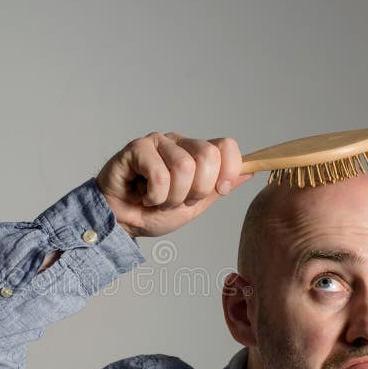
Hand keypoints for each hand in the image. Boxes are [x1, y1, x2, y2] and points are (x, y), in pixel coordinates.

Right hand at [96, 132, 250, 237]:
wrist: (119, 224)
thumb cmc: (150, 214)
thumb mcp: (193, 206)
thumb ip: (217, 189)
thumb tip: (248, 172)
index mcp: (195, 153)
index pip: (225, 146)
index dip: (228, 170)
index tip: (218, 191)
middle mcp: (178, 143)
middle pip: (208, 156)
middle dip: (196, 190)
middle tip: (177, 200)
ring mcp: (158, 143)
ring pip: (184, 167)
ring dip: (171, 197)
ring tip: (157, 200)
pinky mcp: (137, 148)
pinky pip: (159, 173)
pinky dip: (154, 195)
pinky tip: (142, 195)